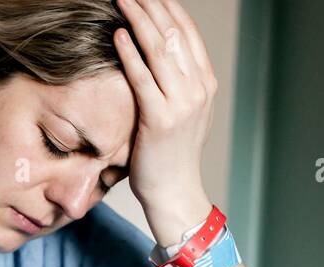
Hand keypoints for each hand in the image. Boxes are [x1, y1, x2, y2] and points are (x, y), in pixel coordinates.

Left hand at [113, 0, 218, 246]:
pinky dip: (130, 54)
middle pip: (173, 32)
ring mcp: (182, 104)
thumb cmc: (170, 154)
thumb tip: (157, 51)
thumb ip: (175, 82)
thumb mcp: (182, 112)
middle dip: (151, 4)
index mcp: (205, 82)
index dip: (166, 5)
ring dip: (138, 19)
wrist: (174, 192)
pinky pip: (143, 78)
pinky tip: (118, 35)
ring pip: (160, 49)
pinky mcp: (161, 119)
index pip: (187, 31)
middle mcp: (198, 89)